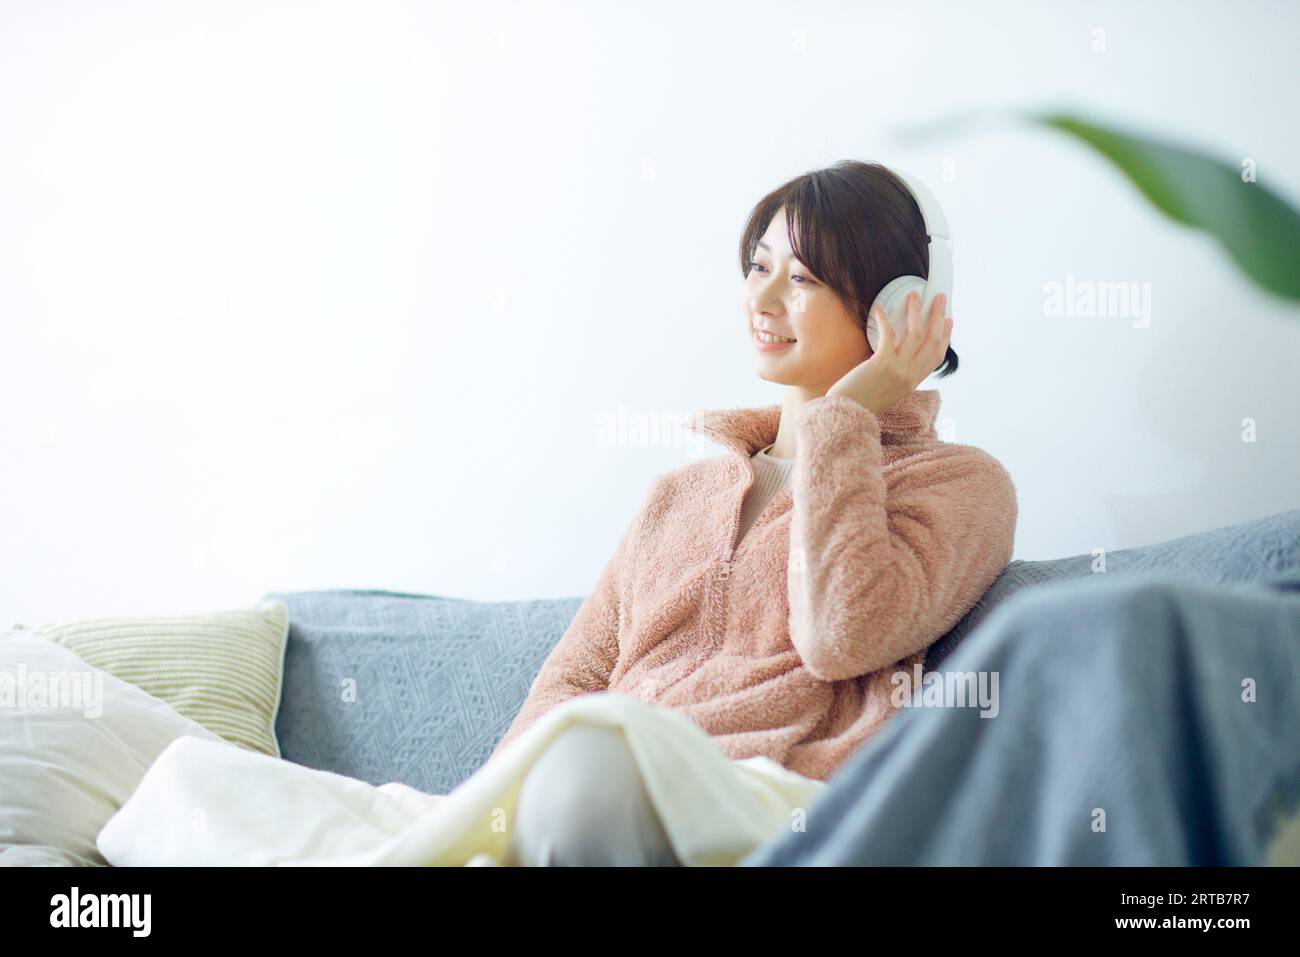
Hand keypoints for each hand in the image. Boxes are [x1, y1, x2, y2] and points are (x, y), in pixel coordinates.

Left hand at [826, 291, 951, 413]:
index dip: (945, 336)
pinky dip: (885, 319)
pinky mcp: (882, 364)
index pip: (937, 356)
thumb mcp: (888, 391)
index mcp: (913, 382)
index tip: (948, 320)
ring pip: (916, 334)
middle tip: (938, 297)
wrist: (845, 413)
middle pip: (932, 341)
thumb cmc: (859, 401)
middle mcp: (910, 376)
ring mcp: (899, 370)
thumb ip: (897, 376)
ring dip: (916, 311)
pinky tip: (879, 309)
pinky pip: (889, 334)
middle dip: (937, 316)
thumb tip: (896, 355)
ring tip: (914, 295)